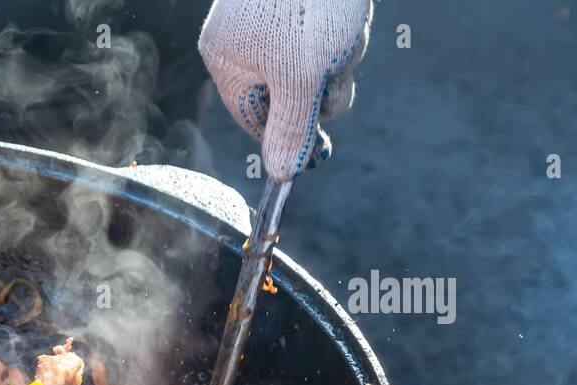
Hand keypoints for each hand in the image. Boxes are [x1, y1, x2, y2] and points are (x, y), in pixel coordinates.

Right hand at [198, 0, 372, 180]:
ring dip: (341, 56)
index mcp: (227, 61)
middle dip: (323, 86)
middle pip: (291, 93)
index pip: (258, 120)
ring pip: (315, 64)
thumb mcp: (303, 76)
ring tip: (346, 29)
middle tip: (338, 65)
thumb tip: (280, 175)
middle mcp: (243, 41)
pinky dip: (344, 32)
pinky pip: (325, 35)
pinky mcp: (299, 3)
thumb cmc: (309, 0)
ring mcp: (271, 18)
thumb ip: (291, 127)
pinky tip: (349, 13)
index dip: (292, 136)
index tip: (323, 152)